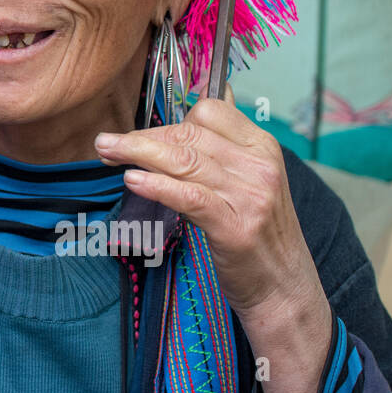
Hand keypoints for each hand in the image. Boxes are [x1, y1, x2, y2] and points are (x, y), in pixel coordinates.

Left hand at [93, 83, 332, 392]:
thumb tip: (196, 104)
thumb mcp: (250, 180)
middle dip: (142, 137)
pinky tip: (132, 180)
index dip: (169, 121)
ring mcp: (249, 197)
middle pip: (189, 136)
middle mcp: (259, 166)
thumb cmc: (258, 232)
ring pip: (183, 161)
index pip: (209, 113)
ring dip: (136, 153)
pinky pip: (188, 196)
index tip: (141, 134)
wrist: (284, 287)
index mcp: (262, 147)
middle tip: (107, 143)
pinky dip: (156, 185)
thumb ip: (224, 146)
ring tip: (107, 152)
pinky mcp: (234, 228)